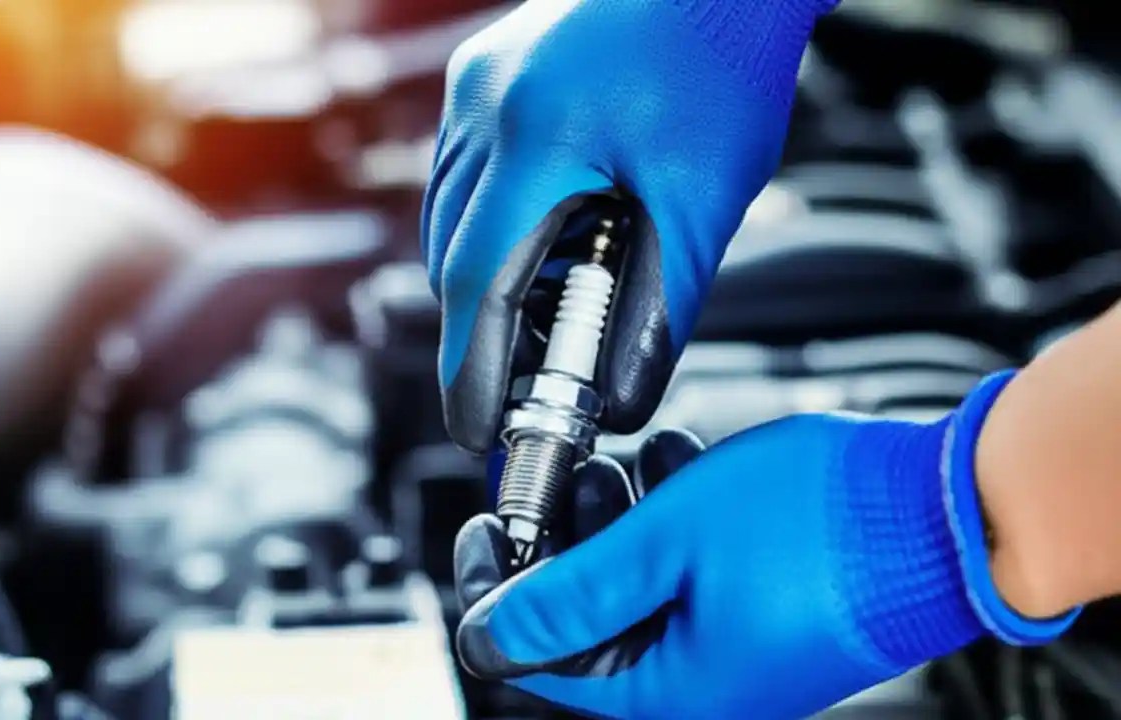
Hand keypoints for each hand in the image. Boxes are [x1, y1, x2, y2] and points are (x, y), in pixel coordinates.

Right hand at [422, 0, 837, 452]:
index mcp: (536, 136)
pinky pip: (463, 176)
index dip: (472, 371)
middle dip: (485, 333)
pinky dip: (491, 227)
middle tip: (534, 384)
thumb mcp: (706, 199)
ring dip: (486, 280)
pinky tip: (544, 241)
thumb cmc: (727, 60)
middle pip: (454, 258)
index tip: (478, 430)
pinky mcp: (481, 74)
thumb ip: (663, 308)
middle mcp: (482, 106)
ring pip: (450, 219)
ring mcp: (473, 85)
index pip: (478, 283)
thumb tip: (625, 402)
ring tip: (549, 317)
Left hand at [454, 373, 1079, 719]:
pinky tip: (674, 469)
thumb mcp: (665, 543)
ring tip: (622, 463)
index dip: (498, 585)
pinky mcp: (763, 613)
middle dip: (566, 539)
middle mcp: (700, 685)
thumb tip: (486, 631)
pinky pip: (687, 575)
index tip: (485, 523)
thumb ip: (570, 590)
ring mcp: (735, 649)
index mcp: (667, 692)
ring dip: (618, 521)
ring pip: (637, 587)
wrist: (949, 512)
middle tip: (563, 477)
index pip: (538, 655)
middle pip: (587, 618)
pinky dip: (670, 522)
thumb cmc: (824, 527)